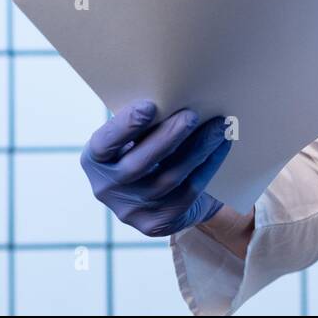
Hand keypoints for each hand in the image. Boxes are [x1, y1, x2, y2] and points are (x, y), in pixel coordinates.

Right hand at [81, 99, 231, 236]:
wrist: (169, 196)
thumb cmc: (152, 149)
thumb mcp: (140, 136)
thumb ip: (149, 122)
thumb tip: (179, 93)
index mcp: (96, 160)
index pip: (104, 143)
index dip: (125, 126)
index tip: (149, 105)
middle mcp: (106, 188)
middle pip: (139, 164)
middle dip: (168, 138)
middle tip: (192, 116)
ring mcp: (130, 211)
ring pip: (169, 179)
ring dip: (198, 150)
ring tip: (219, 127)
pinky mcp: (156, 224)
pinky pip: (187, 193)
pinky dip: (208, 167)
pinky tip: (221, 147)